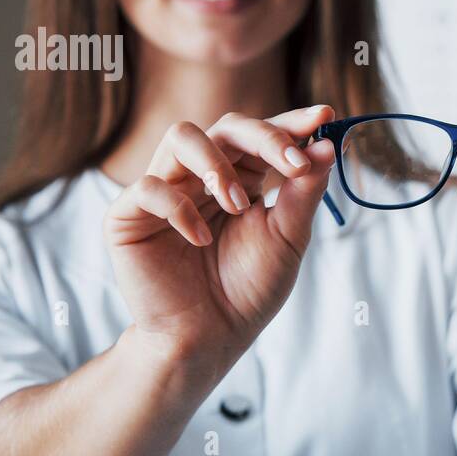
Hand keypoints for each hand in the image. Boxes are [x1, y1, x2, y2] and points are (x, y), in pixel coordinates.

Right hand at [103, 105, 335, 372]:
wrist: (207, 339)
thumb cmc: (247, 290)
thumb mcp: (287, 239)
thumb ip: (304, 192)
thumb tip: (327, 144)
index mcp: (242, 178)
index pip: (263, 134)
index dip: (292, 121)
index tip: (325, 116)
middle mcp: (201, 176)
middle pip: (227, 125)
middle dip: (264, 138)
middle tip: (291, 164)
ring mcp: (164, 190)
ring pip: (182, 136)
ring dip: (218, 164)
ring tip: (239, 204)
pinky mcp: (128, 216)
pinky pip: (149, 187)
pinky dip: (180, 209)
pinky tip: (199, 240)